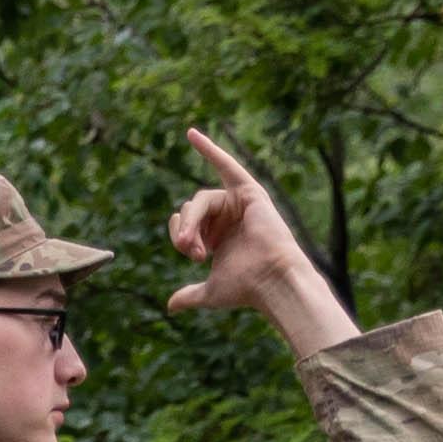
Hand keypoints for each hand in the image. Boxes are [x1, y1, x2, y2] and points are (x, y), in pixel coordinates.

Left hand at [163, 127, 356, 350]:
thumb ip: (190, 294)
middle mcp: (228, 217)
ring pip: (200, 200)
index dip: (180, 237)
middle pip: (190, 209)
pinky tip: (191, 135)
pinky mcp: (249, 192)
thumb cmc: (247, 288)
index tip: (192, 257)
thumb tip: (170, 306)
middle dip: (185, 230)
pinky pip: (226, 166)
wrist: (272, 282)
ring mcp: (239, 203)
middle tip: (192, 253)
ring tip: (194, 245)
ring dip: (192, 220)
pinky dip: (209, 149)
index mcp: (218, 236)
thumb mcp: (210, 292)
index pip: (185, 224)